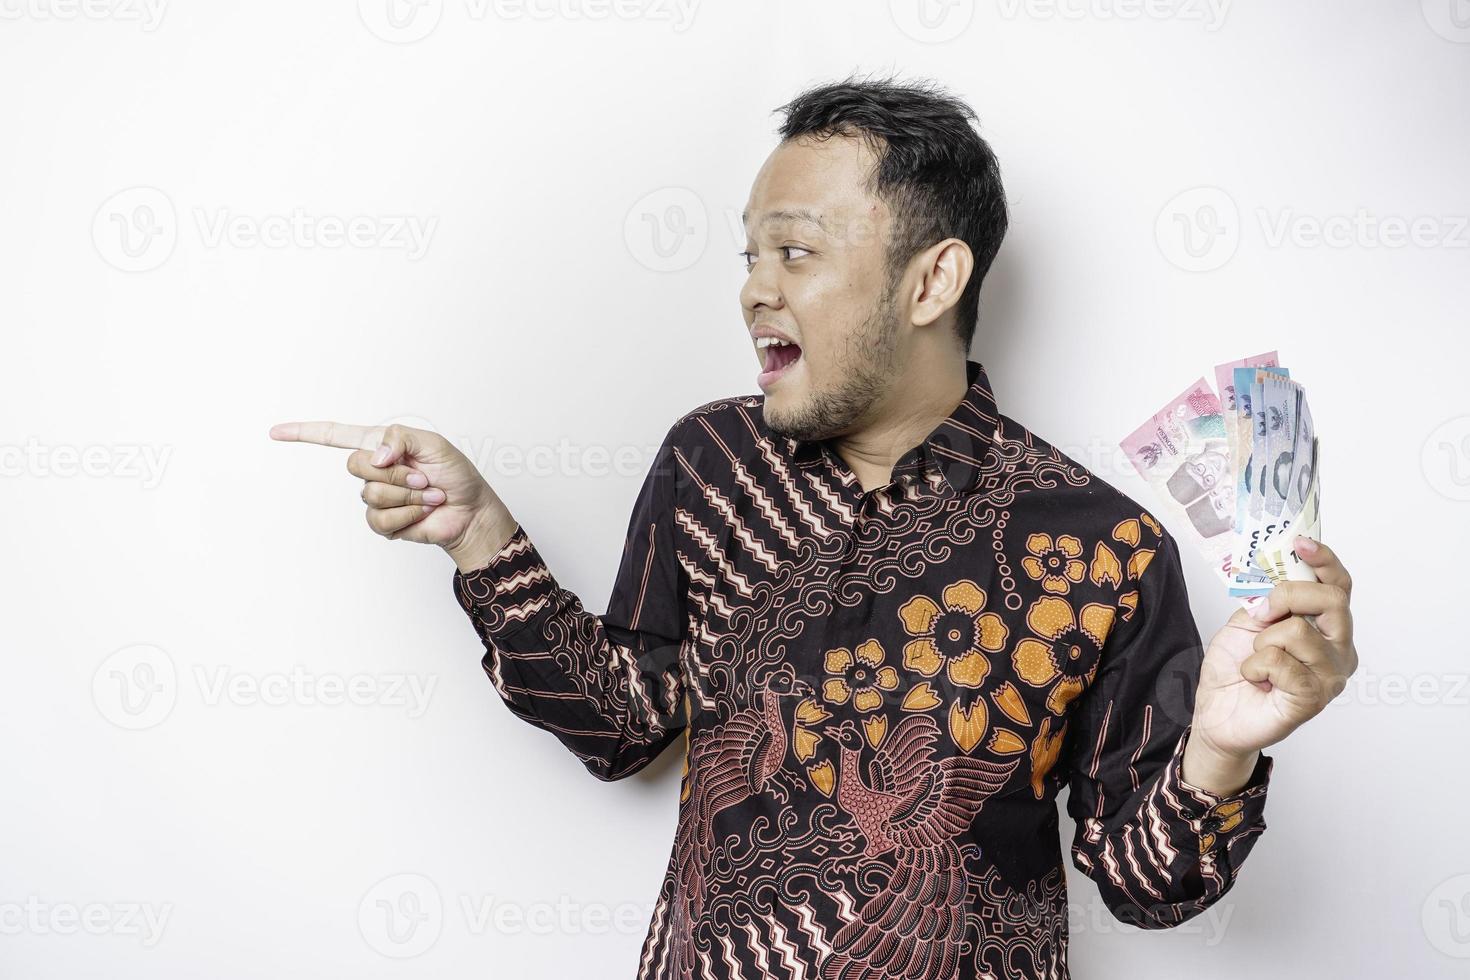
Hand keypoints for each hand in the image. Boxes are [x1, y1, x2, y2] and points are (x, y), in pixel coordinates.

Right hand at [269, 420, 515, 568]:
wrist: (470, 511)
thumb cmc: (455, 474)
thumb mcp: (433, 444)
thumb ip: (399, 439)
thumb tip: (374, 457)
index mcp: (381, 446)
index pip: (334, 436)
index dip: (304, 434)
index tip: (275, 432)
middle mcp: (374, 470)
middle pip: (354, 466)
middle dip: (394, 473)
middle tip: (422, 479)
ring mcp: (376, 498)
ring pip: (371, 495)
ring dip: (407, 497)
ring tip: (428, 495)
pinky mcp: (383, 523)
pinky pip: (381, 520)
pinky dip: (408, 516)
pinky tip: (422, 513)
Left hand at [1190, 536, 1357, 776]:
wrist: (1217, 713)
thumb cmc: (1236, 667)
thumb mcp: (1248, 620)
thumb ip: (1268, 596)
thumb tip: (1278, 569)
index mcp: (1326, 627)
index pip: (1339, 586)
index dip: (1324, 561)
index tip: (1300, 543)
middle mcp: (1338, 650)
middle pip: (1332, 601)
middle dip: (1288, 596)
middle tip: (1262, 613)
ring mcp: (1330, 676)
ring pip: (1299, 632)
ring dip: (1263, 641)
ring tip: (1257, 659)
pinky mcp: (1313, 698)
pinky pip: (1281, 662)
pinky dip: (1255, 666)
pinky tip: (1256, 679)